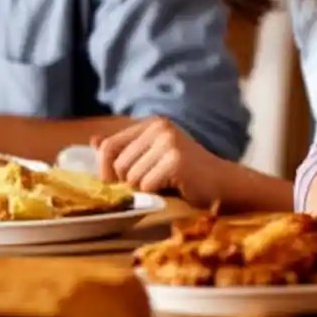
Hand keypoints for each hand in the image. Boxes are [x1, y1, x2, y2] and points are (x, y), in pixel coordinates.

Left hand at [94, 117, 222, 206]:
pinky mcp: (176, 160)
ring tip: (165, 184)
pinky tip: (174, 187)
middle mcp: (160, 127)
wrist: (222, 184)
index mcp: (152, 123)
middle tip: (152, 184)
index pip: (108, 146)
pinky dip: (156, 193)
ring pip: (130, 177)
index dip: (106, 170)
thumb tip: (94, 141)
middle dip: (128, 182)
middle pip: (117, 164)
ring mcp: (169, 142)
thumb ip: (125, 149)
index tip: (118, 183)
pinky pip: (146, 185)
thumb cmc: (186, 174)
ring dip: (144, 188)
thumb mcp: (152, 156)